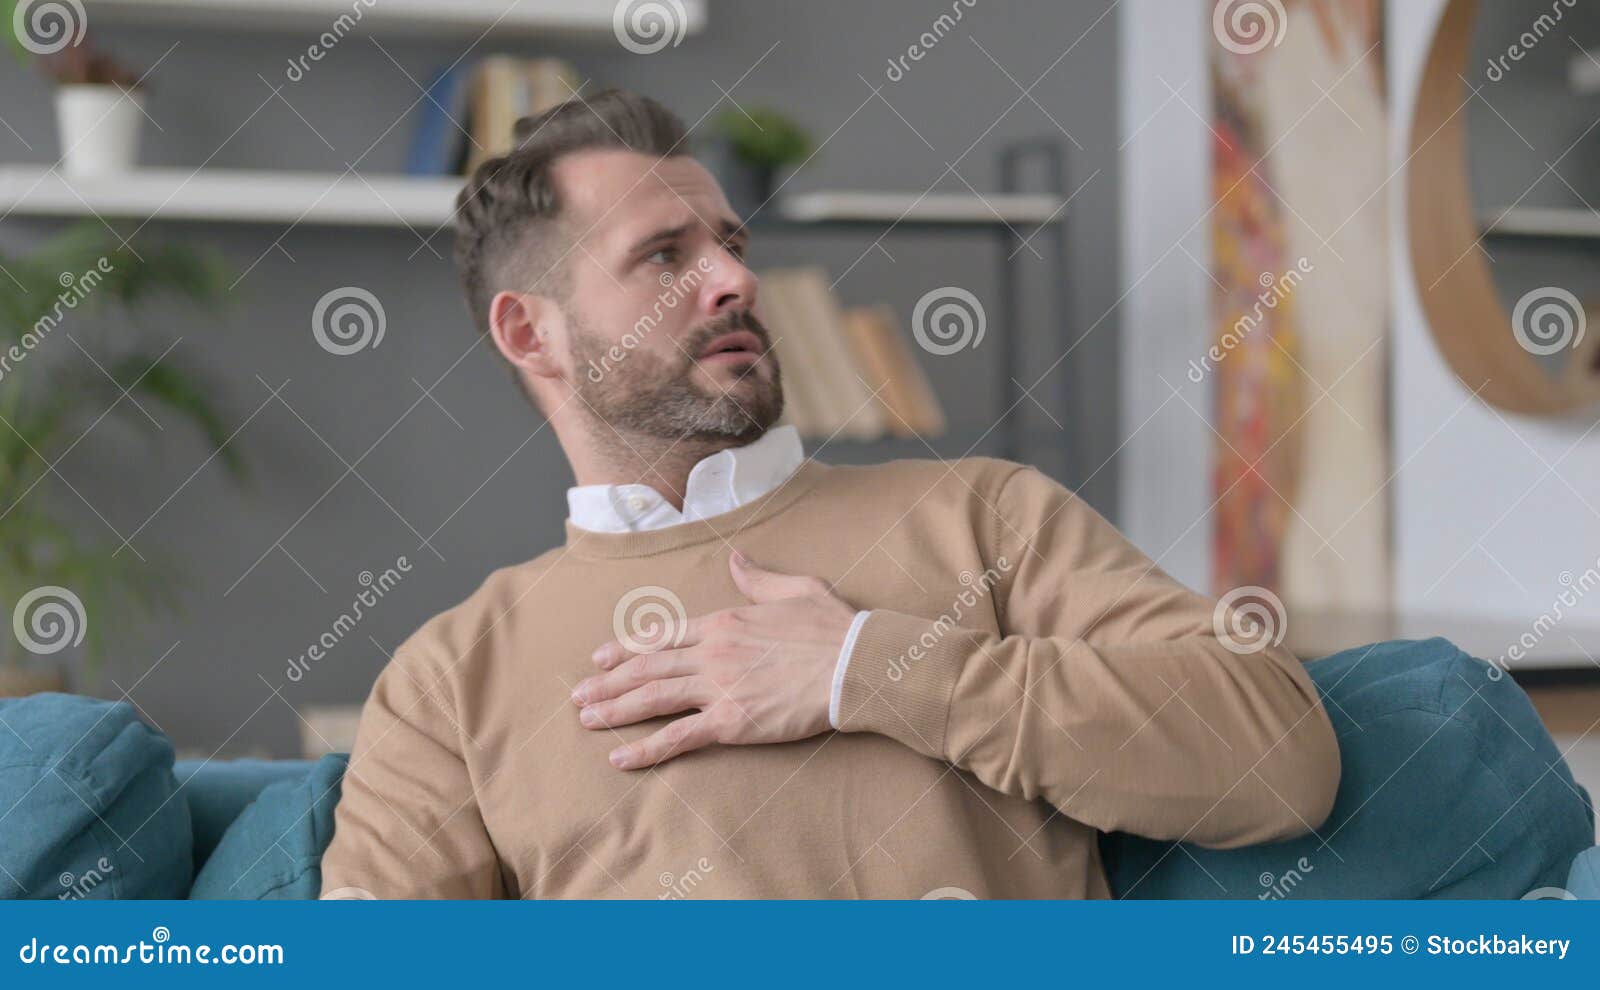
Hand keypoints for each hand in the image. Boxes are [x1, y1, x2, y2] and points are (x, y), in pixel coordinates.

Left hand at [573, 551, 856, 769]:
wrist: (856, 664)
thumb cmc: (833, 628)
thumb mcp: (796, 588)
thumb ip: (758, 578)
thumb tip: (737, 559)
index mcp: (725, 622)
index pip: (662, 635)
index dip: (626, 648)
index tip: (601, 659)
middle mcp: (713, 653)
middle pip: (647, 668)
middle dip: (608, 682)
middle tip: (580, 695)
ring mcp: (720, 688)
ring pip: (653, 698)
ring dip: (615, 709)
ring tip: (587, 719)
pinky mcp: (732, 722)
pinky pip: (678, 737)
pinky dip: (645, 748)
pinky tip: (620, 757)